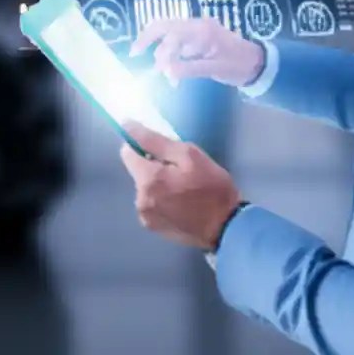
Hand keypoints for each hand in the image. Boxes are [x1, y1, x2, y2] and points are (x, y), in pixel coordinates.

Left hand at [118, 122, 243, 250]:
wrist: (227, 228)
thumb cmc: (212, 188)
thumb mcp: (189, 155)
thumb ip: (155, 141)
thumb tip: (127, 126)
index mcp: (147, 179)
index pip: (127, 152)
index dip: (144, 146)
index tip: (164, 150)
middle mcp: (139, 199)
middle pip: (137, 171)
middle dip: (154, 166)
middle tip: (182, 171)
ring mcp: (145, 216)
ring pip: (144, 187)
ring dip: (157, 183)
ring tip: (183, 189)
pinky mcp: (152, 227)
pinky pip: (150, 203)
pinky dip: (161, 199)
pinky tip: (181, 204)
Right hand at [129, 17, 265, 87]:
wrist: (257, 63)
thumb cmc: (238, 65)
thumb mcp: (214, 69)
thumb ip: (189, 69)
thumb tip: (165, 71)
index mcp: (201, 30)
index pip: (172, 33)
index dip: (160, 50)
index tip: (157, 69)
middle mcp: (196, 26)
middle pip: (164, 25)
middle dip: (147, 38)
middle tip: (134, 52)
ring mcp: (196, 31)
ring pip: (168, 34)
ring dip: (161, 52)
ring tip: (161, 73)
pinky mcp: (197, 39)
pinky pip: (177, 43)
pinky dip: (170, 56)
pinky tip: (171, 73)